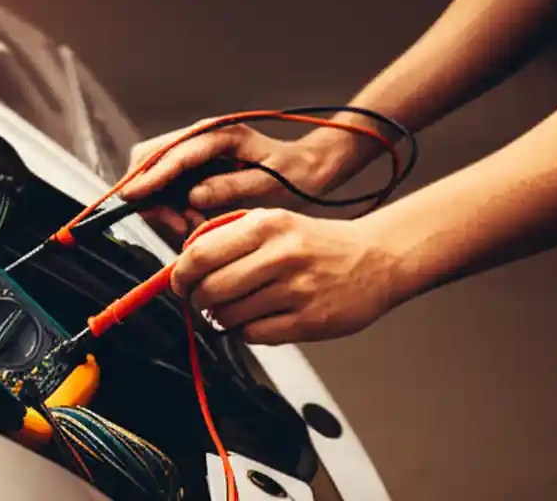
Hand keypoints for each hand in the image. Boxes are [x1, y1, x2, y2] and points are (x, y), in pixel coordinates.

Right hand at [120, 119, 354, 235]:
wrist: (311, 167)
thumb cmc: (296, 173)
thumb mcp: (270, 184)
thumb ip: (231, 187)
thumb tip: (194, 196)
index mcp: (220, 134)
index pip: (172, 155)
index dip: (149, 177)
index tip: (131, 198)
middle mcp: (202, 136)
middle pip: (150, 157)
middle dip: (150, 191)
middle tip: (176, 222)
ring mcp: (196, 149)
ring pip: (154, 172)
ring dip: (162, 202)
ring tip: (191, 223)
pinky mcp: (194, 164)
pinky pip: (167, 183)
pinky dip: (172, 204)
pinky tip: (194, 218)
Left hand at [171, 208, 402, 344]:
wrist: (377, 259)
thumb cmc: (316, 242)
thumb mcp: (273, 222)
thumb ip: (228, 237)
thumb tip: (184, 263)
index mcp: (266, 226)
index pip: (200, 254)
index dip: (180, 274)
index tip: (178, 283)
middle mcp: (281, 255)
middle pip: (210, 289)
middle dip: (198, 299)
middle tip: (203, 299)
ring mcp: (297, 290)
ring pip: (229, 316)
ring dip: (224, 316)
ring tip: (238, 306)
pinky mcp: (310, 321)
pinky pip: (255, 335)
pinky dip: (248, 331)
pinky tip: (260, 318)